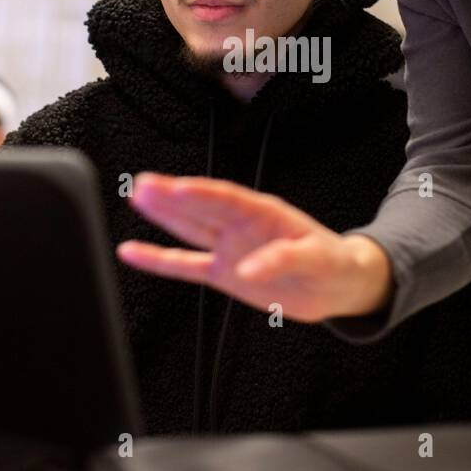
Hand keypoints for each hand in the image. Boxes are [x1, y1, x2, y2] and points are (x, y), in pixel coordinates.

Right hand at [116, 172, 393, 322]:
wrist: (337, 286)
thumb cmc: (333, 263)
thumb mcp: (319, 260)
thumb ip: (285, 259)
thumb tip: (249, 269)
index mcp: (266, 213)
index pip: (228, 199)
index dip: (201, 193)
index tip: (177, 188)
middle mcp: (241, 226)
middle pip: (202, 207)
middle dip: (173, 196)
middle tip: (144, 184)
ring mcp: (229, 247)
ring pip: (190, 227)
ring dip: (164, 214)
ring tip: (137, 196)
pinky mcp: (223, 272)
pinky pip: (186, 265)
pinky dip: (159, 260)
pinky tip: (133, 251)